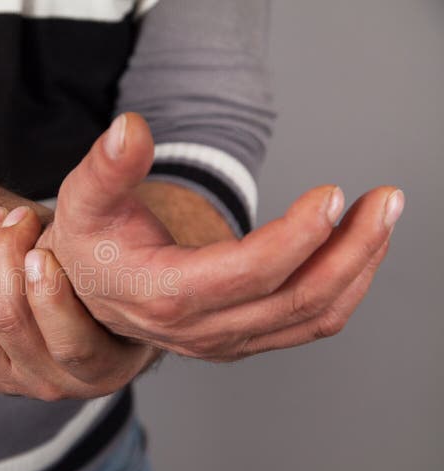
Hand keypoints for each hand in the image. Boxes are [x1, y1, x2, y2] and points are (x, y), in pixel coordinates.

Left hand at [0, 205, 160, 399]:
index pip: (69, 340)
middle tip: (16, 215)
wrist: (84, 314)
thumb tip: (121, 143)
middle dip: (3, 255)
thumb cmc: (108, 282)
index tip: (39, 244)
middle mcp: (56, 385)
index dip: (47, 291)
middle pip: (6, 318)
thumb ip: (110, 229)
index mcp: (101, 368)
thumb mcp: (117, 262)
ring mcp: (12, 382)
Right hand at [38, 113, 403, 361]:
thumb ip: (107, 167)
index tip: (333, 193)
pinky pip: (307, 323)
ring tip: (380, 218)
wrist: (91, 292)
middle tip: (385, 201)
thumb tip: (131, 129)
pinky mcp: (243, 339)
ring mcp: (226, 341)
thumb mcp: (84, 201)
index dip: (300, 235)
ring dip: (357, 268)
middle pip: (297, 298)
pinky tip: (357, 250)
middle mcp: (200, 329)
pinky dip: (342, 289)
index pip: (249, 273)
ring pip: (312, 316)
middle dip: (352, 248)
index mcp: (164, 296)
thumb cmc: (92, 244)